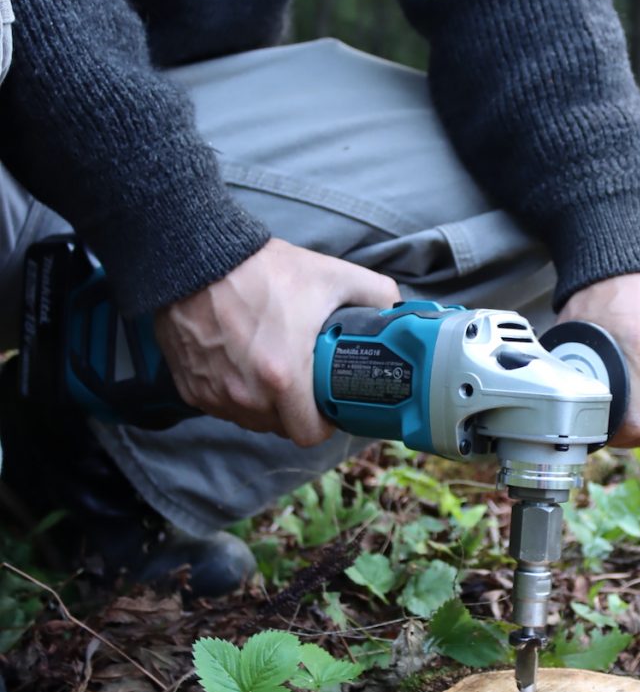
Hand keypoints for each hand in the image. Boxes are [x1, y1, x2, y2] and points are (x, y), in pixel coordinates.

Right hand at [154, 238, 399, 446]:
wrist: (198, 255)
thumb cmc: (264, 270)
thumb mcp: (332, 275)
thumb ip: (375, 293)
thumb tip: (397, 312)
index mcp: (283, 379)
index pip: (309, 435)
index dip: (323, 424)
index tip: (327, 404)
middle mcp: (245, 395)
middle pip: (279, 427)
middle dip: (295, 411)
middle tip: (303, 381)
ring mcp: (214, 393)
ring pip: (248, 419)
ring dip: (263, 405)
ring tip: (272, 371)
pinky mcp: (190, 387)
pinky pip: (220, 405)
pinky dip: (233, 393)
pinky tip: (241, 365)